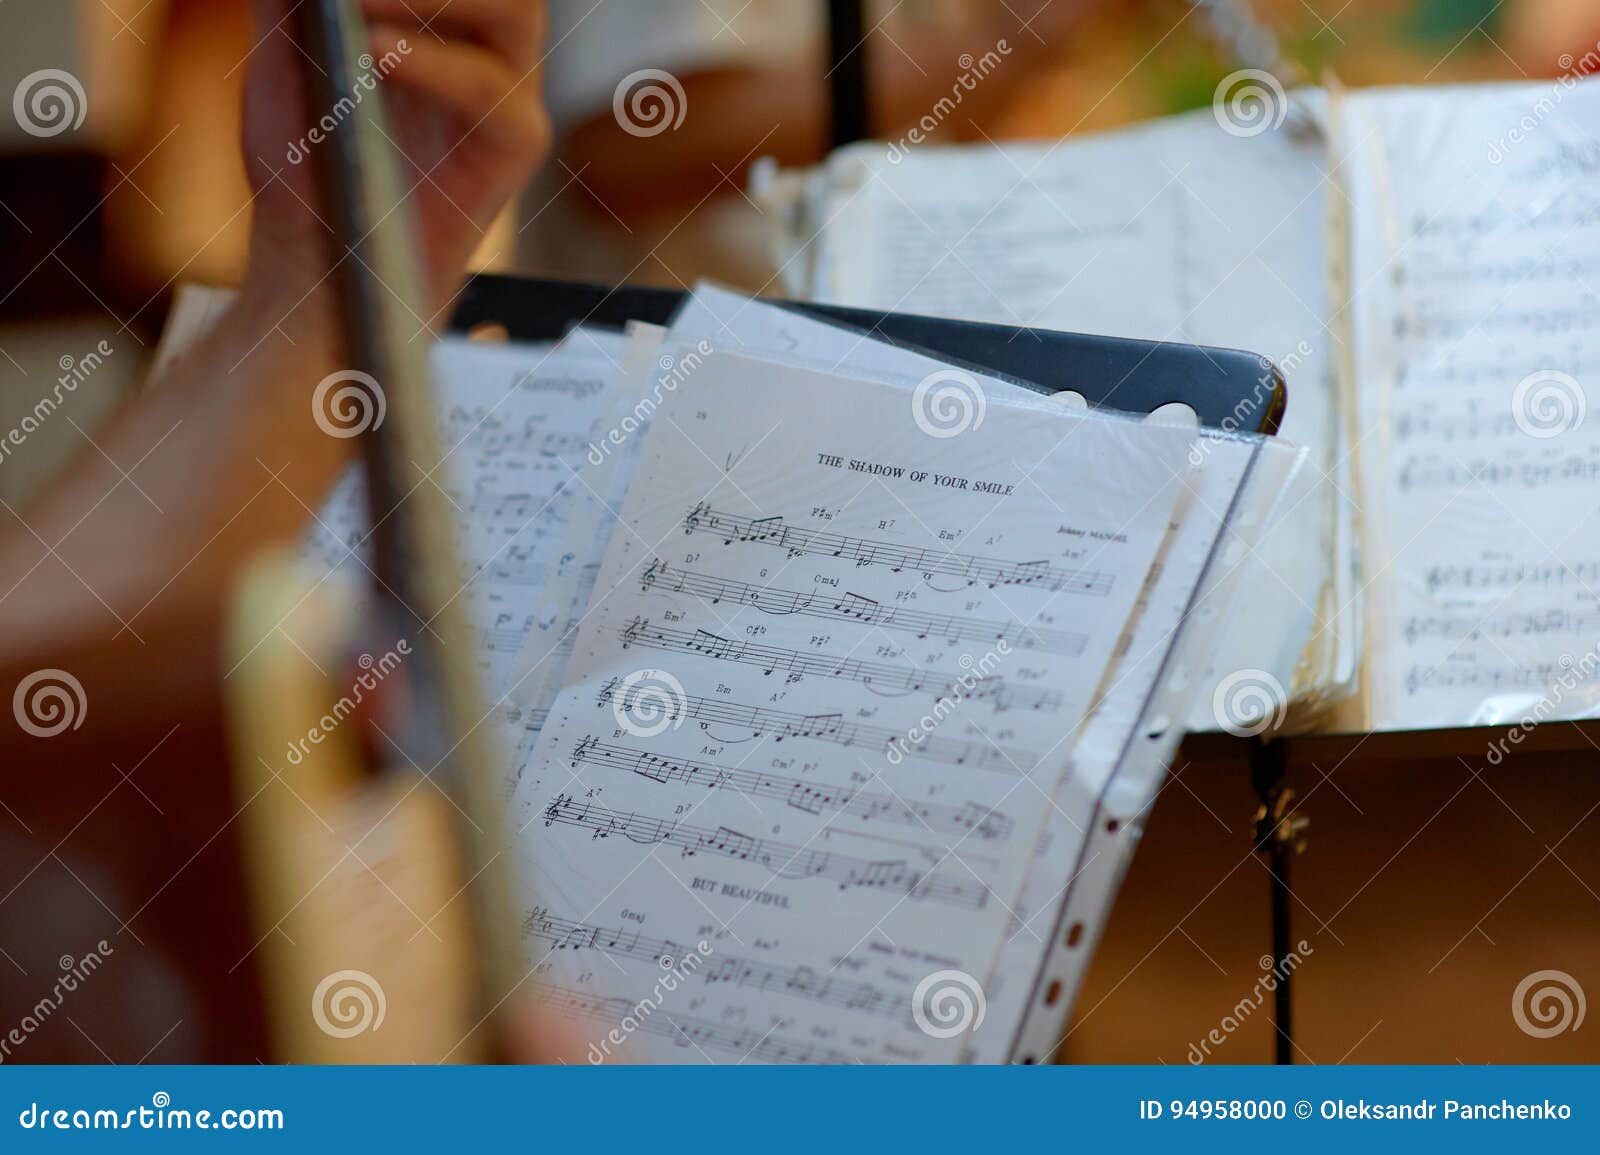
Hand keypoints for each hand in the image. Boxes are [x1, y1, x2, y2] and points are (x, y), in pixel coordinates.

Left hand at [241, 0, 549, 316]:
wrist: (319, 269)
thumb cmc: (305, 169)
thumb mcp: (281, 54)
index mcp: (441, 17)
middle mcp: (485, 45)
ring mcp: (508, 94)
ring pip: (513, 8)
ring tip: (358, 2)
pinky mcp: (514, 149)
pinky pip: (494, 92)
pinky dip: (436, 66)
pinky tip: (374, 55)